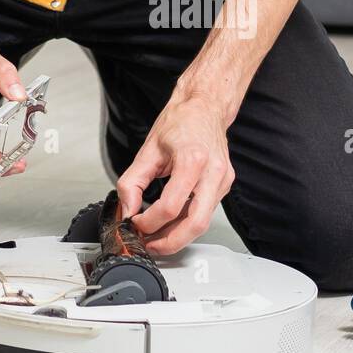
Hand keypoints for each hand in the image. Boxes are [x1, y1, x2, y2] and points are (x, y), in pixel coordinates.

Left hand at [116, 94, 234, 255]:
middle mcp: (212, 172)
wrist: (205, 107)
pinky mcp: (225, 184)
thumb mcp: (148, 150)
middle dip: (170, 242)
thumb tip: (127, 209)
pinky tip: (172, 221)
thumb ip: (132, 183)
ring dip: (179, 235)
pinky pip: (206, 211)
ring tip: (157, 237)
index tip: (135, 222)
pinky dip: (187, 221)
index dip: (149, 222)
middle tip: (150, 245)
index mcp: (192, 160)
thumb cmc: (181, 122)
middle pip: (195, 224)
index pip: (169, 206)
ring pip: (203, 222)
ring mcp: (222, 180)